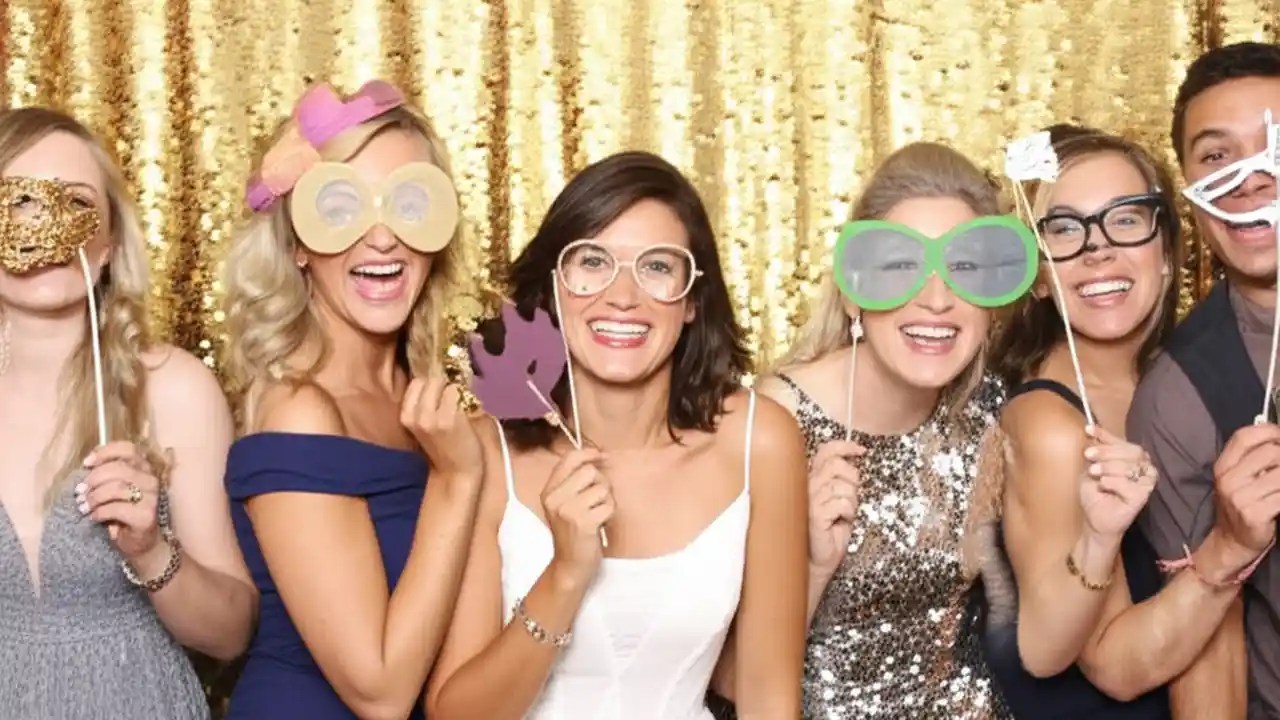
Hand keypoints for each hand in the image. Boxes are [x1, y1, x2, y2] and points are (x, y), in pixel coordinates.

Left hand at [76, 441, 163, 560]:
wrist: (140, 544)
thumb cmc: (123, 514)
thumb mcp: (115, 489)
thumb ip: (107, 473)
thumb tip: (88, 462)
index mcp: (144, 468)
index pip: (128, 449)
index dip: (105, 452)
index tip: (87, 463)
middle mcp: (151, 480)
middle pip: (118, 468)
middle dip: (93, 479)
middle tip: (80, 492)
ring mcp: (152, 498)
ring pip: (116, 488)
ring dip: (94, 497)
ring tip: (85, 506)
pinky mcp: (146, 516)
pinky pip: (116, 508)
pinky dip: (100, 512)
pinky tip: (94, 518)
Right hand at [401, 372, 481, 479]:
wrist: (456, 472)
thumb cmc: (444, 447)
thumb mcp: (424, 424)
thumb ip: (425, 403)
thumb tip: (436, 374)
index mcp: (405, 415)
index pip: (417, 382)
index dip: (431, 385)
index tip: (439, 395)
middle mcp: (415, 415)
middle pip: (430, 379)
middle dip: (443, 386)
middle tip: (450, 402)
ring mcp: (432, 416)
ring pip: (444, 383)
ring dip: (454, 392)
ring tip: (457, 408)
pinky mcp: (450, 418)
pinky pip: (458, 392)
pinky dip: (464, 398)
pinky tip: (464, 414)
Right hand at [542, 448, 613, 589]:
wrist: (570, 565)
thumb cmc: (572, 533)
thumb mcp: (563, 504)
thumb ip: (574, 481)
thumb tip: (599, 456)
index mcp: (548, 491)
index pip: (569, 459)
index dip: (588, 454)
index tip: (601, 457)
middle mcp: (555, 499)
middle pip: (590, 471)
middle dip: (601, 483)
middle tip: (596, 501)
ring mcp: (568, 511)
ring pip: (602, 488)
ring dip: (606, 501)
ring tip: (596, 514)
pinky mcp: (584, 523)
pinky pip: (608, 505)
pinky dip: (609, 514)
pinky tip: (600, 524)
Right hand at [807, 440, 864, 573]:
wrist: (818, 559)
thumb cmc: (830, 530)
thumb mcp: (838, 499)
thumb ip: (842, 479)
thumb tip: (856, 459)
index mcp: (812, 478)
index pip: (826, 451)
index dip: (845, 446)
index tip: (862, 450)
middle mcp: (807, 485)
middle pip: (837, 465)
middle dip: (853, 479)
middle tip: (853, 495)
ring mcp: (809, 499)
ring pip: (843, 486)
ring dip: (852, 502)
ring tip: (845, 514)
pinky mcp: (815, 514)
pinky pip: (843, 503)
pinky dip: (849, 513)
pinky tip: (841, 521)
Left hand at [1079, 424, 1156, 538]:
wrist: (1094, 518)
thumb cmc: (1096, 493)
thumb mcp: (1092, 465)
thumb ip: (1097, 448)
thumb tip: (1091, 428)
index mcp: (1135, 459)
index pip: (1124, 442)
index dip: (1106, 436)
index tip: (1088, 430)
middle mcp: (1145, 468)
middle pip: (1131, 451)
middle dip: (1106, 452)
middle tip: (1089, 456)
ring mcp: (1147, 482)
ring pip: (1128, 466)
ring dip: (1106, 468)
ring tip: (1095, 474)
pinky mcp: (1144, 496)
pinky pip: (1127, 483)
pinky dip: (1111, 482)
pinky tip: (1104, 487)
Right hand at [1212, 423, 1279, 559]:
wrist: (1233, 541)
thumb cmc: (1241, 505)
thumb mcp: (1237, 478)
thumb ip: (1252, 459)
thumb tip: (1278, 441)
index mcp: (1222, 466)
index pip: (1244, 437)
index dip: (1270, 431)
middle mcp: (1228, 479)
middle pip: (1270, 452)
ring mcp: (1240, 497)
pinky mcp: (1255, 513)